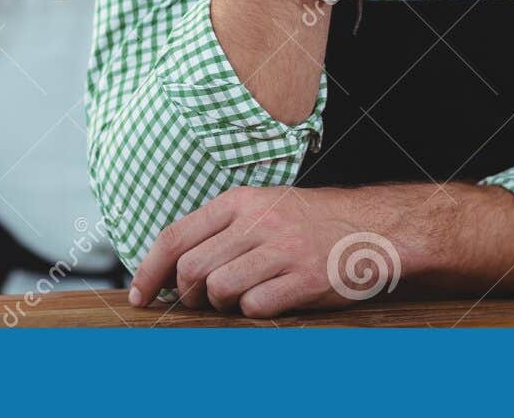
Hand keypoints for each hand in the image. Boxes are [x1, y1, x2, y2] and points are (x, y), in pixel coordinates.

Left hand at [128, 185, 411, 318]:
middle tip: (200, 301)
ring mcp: (281, 250)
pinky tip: (268, 301)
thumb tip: (173, 264)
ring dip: (220, 305)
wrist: (372, 227)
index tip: (140, 295)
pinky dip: (252, 311)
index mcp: (240, 201)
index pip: (176, 236)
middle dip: (187, 294)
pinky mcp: (303, 278)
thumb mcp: (263, 207)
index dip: (150, 270)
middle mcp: (257, 222)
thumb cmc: (311, 222)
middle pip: (192, 268)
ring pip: (219, 288)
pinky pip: (256, 305)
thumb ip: (221, 229)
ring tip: (238, 299)